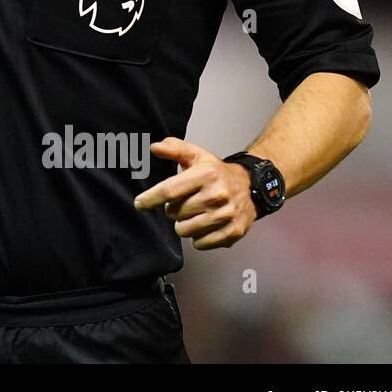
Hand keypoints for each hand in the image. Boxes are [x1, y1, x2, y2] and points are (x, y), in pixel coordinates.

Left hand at [133, 137, 256, 249]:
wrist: (251, 187)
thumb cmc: (217, 172)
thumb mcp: (196, 155)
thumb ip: (174, 149)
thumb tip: (154, 147)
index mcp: (206, 174)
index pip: (170, 190)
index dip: (151, 198)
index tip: (139, 204)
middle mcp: (217, 195)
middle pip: (175, 212)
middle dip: (172, 210)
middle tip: (183, 203)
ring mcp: (226, 215)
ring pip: (185, 230)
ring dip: (183, 224)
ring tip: (193, 214)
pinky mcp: (233, 232)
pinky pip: (201, 243)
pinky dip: (198, 237)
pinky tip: (204, 225)